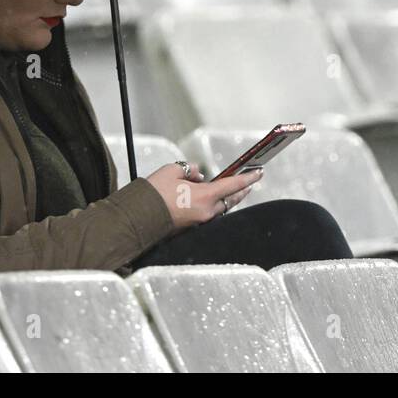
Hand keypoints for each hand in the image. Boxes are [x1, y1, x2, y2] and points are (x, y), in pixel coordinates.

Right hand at [145, 162, 261, 230]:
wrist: (137, 218)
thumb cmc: (153, 193)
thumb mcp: (171, 170)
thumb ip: (189, 169)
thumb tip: (198, 175)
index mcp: (204, 196)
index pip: (233, 185)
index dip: (248, 178)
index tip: (259, 173)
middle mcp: (206, 212)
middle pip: (230, 200)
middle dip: (240, 190)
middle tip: (249, 182)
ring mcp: (199, 223)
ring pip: (219, 208)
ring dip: (225, 198)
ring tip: (227, 188)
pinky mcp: (190, 228)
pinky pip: (207, 214)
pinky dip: (211, 205)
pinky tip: (206, 198)